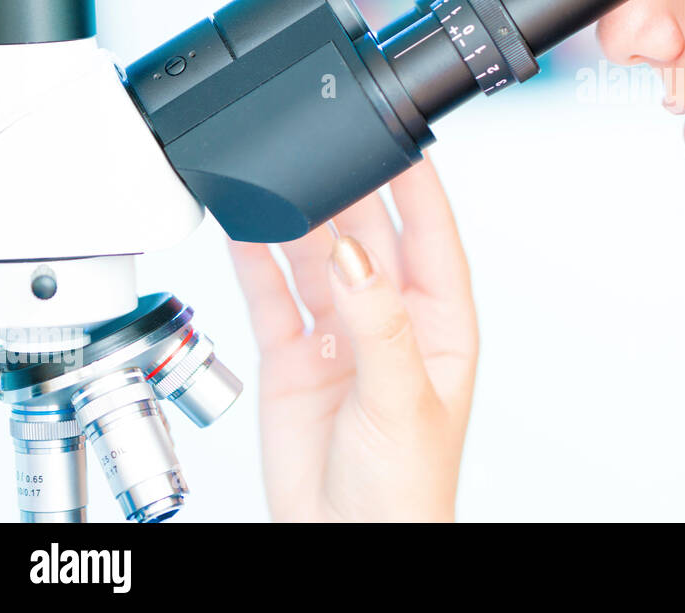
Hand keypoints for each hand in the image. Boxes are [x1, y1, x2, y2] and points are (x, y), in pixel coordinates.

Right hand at [227, 154, 476, 521]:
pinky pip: (271, 295)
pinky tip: (245, 226)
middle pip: (369, 236)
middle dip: (349, 194)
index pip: (432, 235)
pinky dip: (256, 261)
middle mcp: (390, 319)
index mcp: (439, 322)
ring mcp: (340, 336)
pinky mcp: (293, 356)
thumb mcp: (402, 396)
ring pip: (316, 258)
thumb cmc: (408, 488)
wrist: (348, 547)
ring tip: (279, 177)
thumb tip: (356, 254)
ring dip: (299, 221)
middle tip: (323, 146)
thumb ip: (379, 323)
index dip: (419, 186)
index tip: (403, 136)